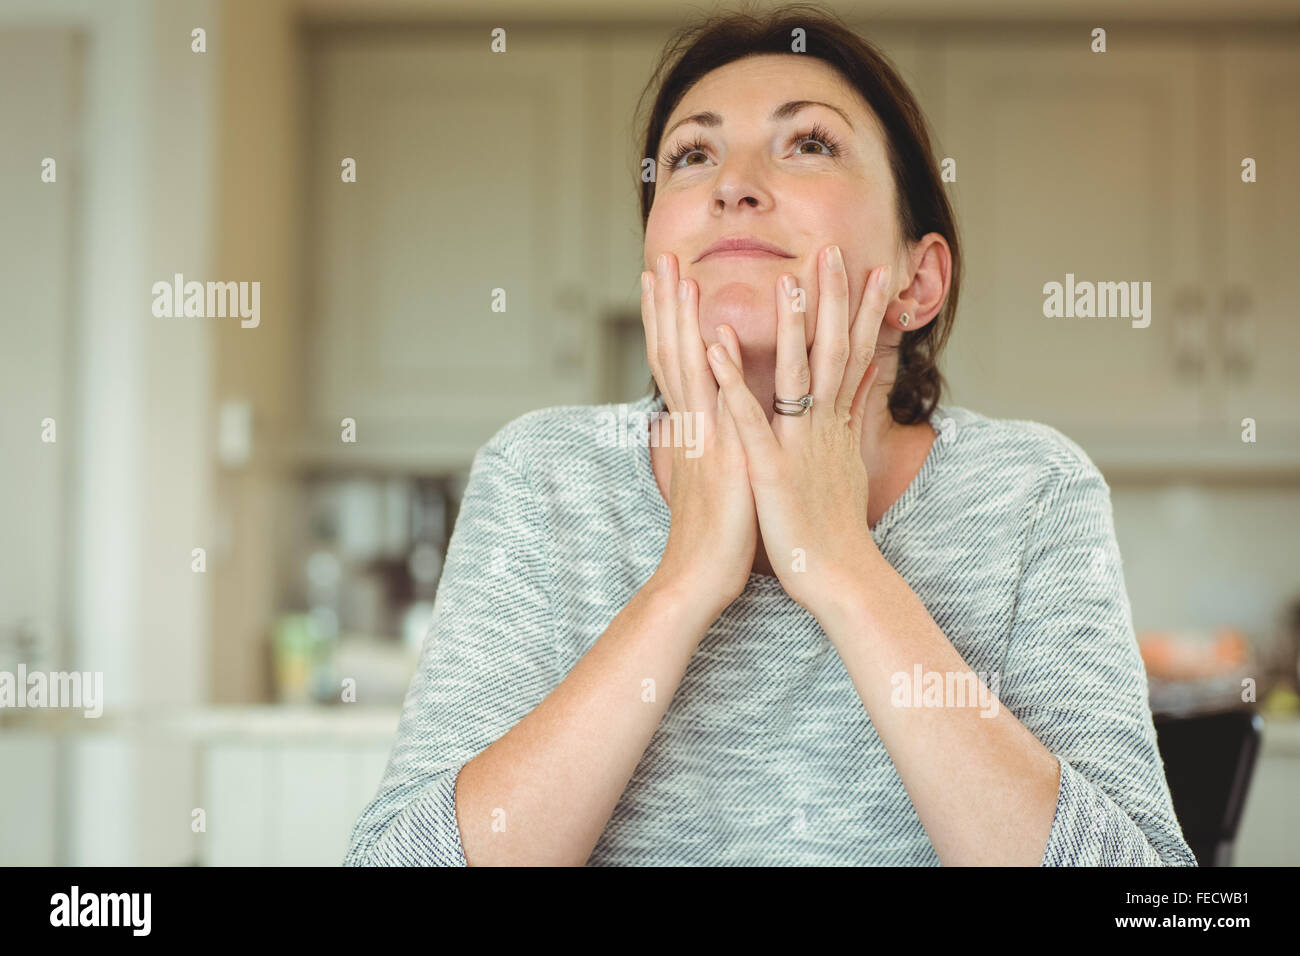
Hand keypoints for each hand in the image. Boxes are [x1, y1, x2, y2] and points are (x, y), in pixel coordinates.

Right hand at [641, 252, 758, 610]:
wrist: (695, 581)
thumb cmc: (712, 538)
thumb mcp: (712, 480)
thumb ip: (709, 444)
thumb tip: (709, 423)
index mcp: (692, 429)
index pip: (676, 362)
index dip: (669, 321)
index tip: (666, 282)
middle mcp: (691, 426)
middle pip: (673, 351)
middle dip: (666, 303)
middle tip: (660, 257)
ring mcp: (701, 438)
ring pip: (685, 366)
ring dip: (679, 318)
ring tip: (675, 274)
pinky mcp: (719, 458)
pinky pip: (714, 406)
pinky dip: (711, 369)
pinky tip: (711, 336)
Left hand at [704, 244, 890, 615]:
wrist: (839, 579)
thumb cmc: (835, 528)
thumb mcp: (847, 465)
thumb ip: (853, 418)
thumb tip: (869, 381)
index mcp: (835, 425)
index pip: (855, 356)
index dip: (865, 312)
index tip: (877, 271)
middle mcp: (822, 427)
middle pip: (833, 351)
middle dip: (835, 300)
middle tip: (835, 251)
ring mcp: (798, 446)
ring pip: (794, 375)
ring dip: (790, 327)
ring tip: (785, 281)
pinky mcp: (772, 469)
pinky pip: (748, 418)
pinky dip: (732, 381)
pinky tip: (714, 347)